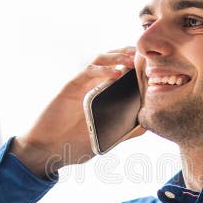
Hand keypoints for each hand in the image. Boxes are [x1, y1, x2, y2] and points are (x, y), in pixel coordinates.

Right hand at [10, 46, 145, 177]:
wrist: (49, 149)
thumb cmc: (74, 144)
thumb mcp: (107, 138)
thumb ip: (125, 130)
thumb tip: (147, 124)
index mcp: (103, 93)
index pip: (122, 71)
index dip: (137, 64)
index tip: (154, 63)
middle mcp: (94, 84)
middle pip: (113, 59)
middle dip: (129, 53)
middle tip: (145, 54)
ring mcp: (82, 84)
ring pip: (101, 60)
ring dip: (118, 56)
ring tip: (132, 60)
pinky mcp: (71, 86)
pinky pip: (88, 72)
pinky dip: (103, 70)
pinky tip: (117, 73)